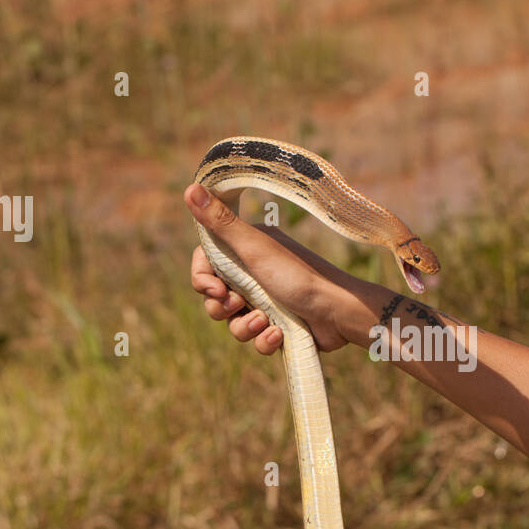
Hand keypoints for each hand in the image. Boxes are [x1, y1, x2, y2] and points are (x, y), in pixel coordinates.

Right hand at [185, 183, 367, 354]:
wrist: (339, 312)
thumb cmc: (299, 276)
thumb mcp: (255, 248)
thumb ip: (220, 224)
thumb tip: (189, 187)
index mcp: (247, 251)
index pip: (206, 265)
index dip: (203, 280)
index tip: (215, 289)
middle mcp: (254, 275)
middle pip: (215, 298)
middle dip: (222, 308)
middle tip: (239, 305)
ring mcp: (267, 301)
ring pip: (234, 322)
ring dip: (245, 328)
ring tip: (266, 322)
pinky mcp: (279, 326)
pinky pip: (256, 339)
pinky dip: (264, 340)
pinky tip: (280, 335)